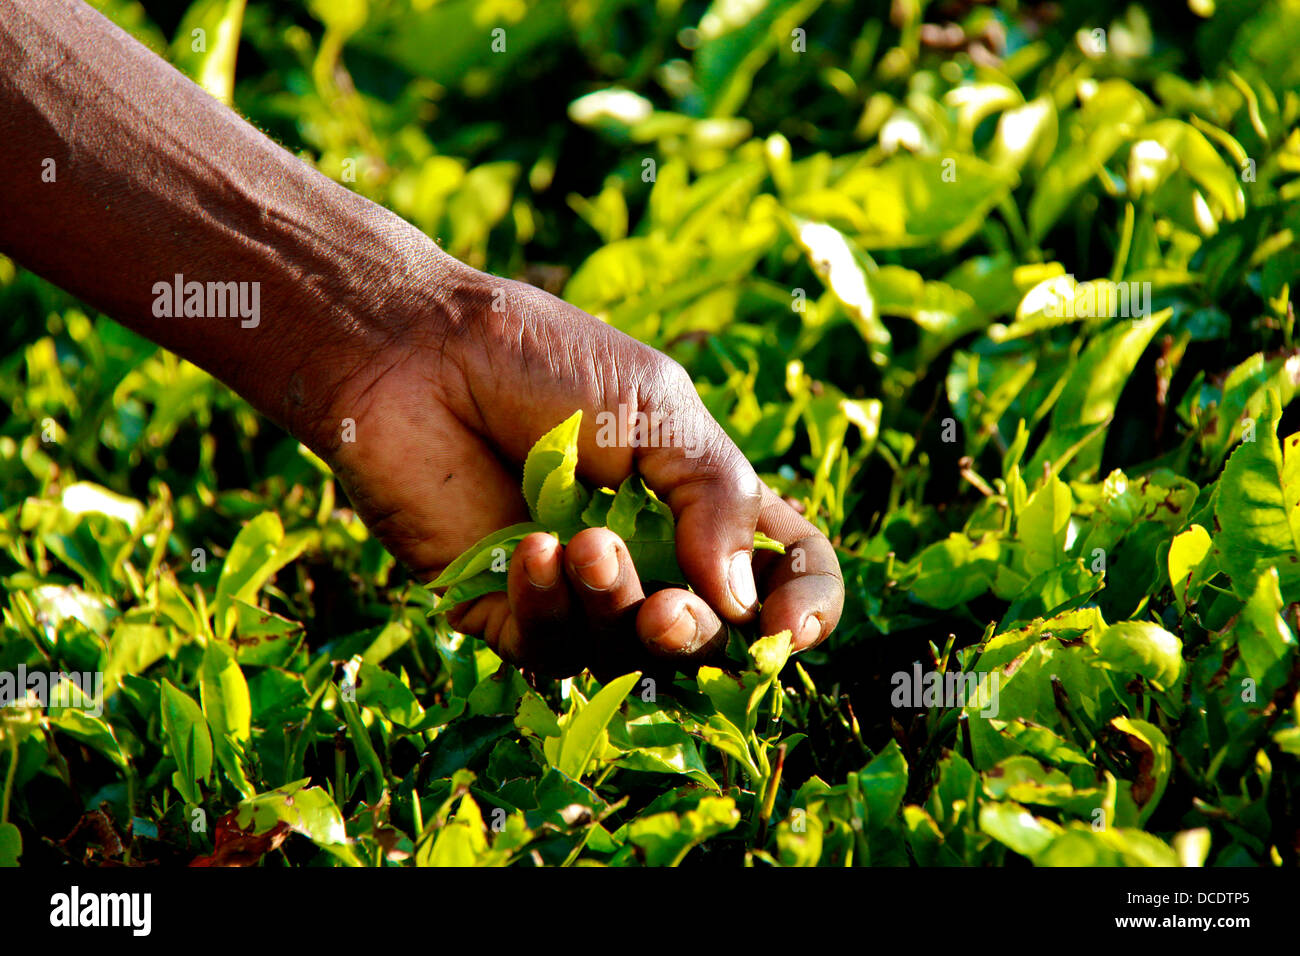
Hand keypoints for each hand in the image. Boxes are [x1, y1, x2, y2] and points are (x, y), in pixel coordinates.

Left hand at [302, 259, 844, 677]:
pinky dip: (549, 609)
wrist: (416, 350)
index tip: (788, 627)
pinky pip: (546, 647)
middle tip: (671, 610)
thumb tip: (745, 607)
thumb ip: (718, 498)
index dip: (803, 609)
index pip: (781, 573)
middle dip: (697, 633)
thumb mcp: (660, 410)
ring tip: (583, 545)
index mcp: (699, 499)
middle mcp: (646, 551)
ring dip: (615, 608)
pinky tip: (533, 554)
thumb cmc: (542, 362)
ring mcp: (575, 585)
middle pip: (707, 633)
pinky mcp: (502, 604)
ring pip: (624, 649)